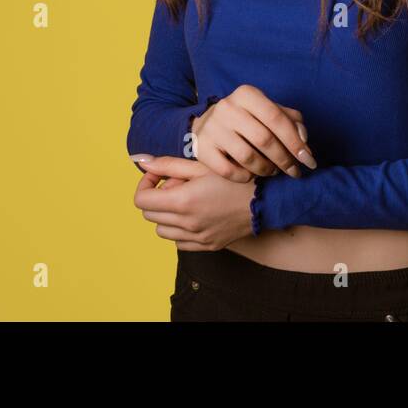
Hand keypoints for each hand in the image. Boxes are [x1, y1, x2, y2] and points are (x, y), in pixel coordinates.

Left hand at [132, 156, 255, 249]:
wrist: (266, 200)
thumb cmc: (235, 177)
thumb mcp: (201, 165)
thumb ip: (168, 164)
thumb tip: (141, 161)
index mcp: (183, 201)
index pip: (141, 200)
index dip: (144, 184)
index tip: (157, 176)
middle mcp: (187, 224)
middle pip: (149, 215)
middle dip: (156, 197)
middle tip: (177, 184)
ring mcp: (197, 238)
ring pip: (161, 231)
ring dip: (167, 215)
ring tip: (187, 200)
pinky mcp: (207, 246)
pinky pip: (179, 242)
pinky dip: (180, 229)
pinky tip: (195, 214)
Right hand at [190, 84, 315, 182]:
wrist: (207, 124)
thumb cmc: (247, 119)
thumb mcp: (268, 111)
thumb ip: (292, 122)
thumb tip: (304, 142)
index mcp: (247, 94)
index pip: (277, 118)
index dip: (295, 142)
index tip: (309, 161)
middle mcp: (227, 107)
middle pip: (264, 139)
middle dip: (284, 160)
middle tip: (294, 171)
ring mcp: (212, 128)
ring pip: (248, 157)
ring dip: (266, 170)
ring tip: (273, 171)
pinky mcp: (201, 148)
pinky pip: (229, 171)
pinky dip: (245, 177)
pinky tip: (251, 175)